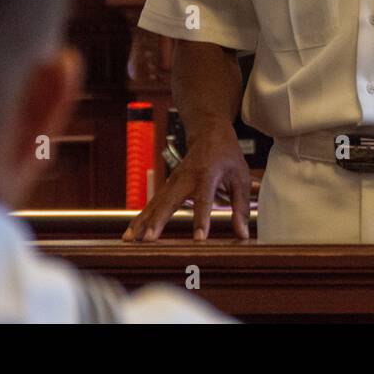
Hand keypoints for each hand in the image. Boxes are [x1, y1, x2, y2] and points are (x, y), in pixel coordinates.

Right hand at [122, 128, 250, 241]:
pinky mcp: (166, 186)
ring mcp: (172, 180)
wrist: (209, 132)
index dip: (202, 219)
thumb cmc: (227, 156)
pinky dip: (140, 219)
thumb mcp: (241, 178)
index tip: (199, 239)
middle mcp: (185, 177)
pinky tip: (129, 235)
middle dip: (158, 221)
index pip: (204, 199)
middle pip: (170, 200)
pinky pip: (151, 204)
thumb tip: (243, 235)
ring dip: (142, 221)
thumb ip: (241, 207)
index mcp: (207, 173)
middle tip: (149, 240)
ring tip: (129, 240)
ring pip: (155, 203)